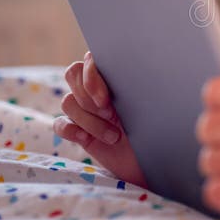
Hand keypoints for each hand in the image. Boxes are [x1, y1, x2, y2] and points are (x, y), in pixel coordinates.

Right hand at [54, 51, 147, 187]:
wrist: (154, 160)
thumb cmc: (159, 128)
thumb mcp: (153, 105)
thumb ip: (138, 84)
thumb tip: (142, 65)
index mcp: (116, 76)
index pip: (90, 59)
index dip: (92, 76)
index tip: (106, 99)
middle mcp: (97, 88)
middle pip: (72, 74)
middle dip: (89, 97)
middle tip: (111, 114)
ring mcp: (85, 109)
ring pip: (68, 101)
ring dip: (90, 121)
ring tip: (114, 136)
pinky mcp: (77, 130)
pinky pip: (60, 123)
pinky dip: (71, 131)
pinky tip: (87, 140)